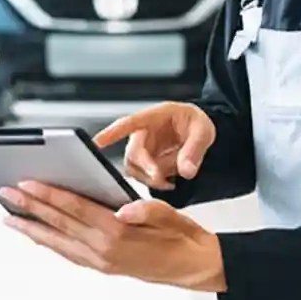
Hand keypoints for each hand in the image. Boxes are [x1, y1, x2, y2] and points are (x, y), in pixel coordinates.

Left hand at [0, 182, 226, 291]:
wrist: (193, 266)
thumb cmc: (181, 237)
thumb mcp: (170, 216)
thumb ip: (146, 210)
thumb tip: (125, 208)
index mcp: (119, 232)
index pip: (75, 208)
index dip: (49, 194)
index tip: (27, 183)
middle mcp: (104, 250)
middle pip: (59, 223)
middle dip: (29, 207)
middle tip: (5, 193)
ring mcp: (100, 261)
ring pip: (57, 242)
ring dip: (31, 229)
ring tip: (9, 217)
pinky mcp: (102, 267)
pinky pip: (67, 254)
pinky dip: (49, 243)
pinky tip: (37, 236)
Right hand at [94, 102, 215, 189]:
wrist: (197, 132)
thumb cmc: (197, 123)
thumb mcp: (203, 131)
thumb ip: (194, 150)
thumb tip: (187, 171)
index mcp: (155, 117)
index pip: (130, 123)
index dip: (112, 132)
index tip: (97, 142)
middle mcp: (143, 132)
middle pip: (132, 153)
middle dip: (145, 168)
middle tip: (161, 179)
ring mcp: (142, 148)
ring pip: (133, 168)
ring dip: (148, 178)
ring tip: (169, 182)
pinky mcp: (145, 162)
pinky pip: (141, 175)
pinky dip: (153, 183)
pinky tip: (168, 183)